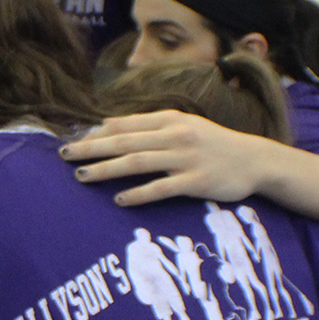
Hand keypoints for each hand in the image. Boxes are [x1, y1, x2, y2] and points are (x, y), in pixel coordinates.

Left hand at [59, 111, 277, 206]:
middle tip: (63, 155)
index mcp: (169, 119)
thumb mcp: (182, 126)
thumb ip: (148, 127)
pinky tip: (119, 200)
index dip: (96, 133)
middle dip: (91, 148)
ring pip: (137, 162)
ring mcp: (186, 158)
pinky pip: (161, 188)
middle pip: (124, 142)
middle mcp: (175, 135)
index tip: (72, 141)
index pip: (125, 124)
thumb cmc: (212, 144)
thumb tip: (107, 127)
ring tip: (81, 176)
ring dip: (106, 169)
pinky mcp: (196, 181)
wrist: (255, 160)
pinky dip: (138, 194)